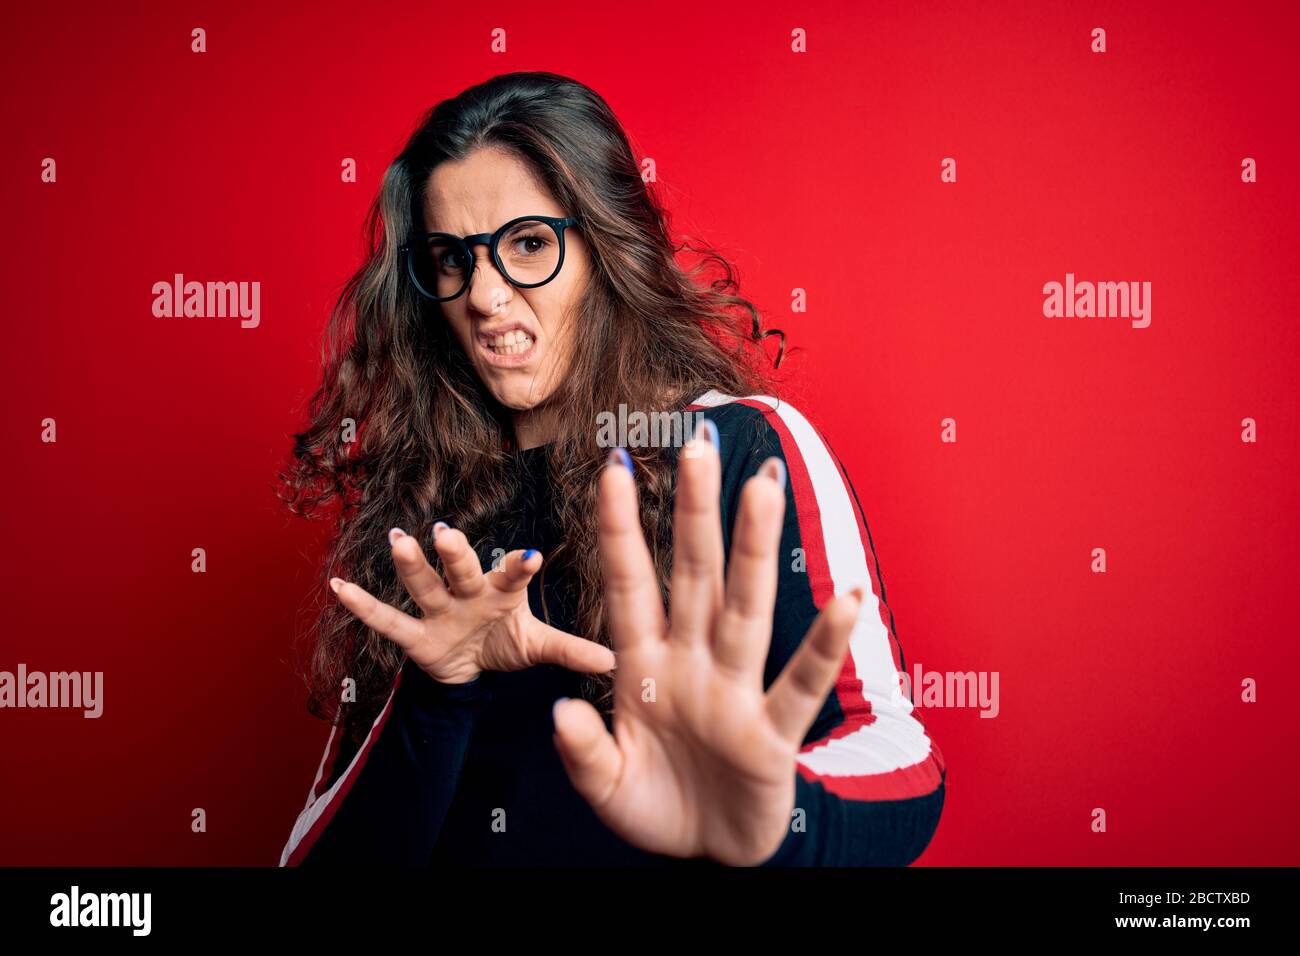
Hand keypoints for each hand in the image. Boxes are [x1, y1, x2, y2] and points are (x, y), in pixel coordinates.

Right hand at [328, 523, 615, 683]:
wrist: (470, 667)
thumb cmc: (506, 641)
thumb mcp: (537, 646)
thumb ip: (570, 649)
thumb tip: (617, 660)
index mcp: (502, 592)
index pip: (512, 574)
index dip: (520, 566)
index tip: (532, 555)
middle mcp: (468, 592)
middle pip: (461, 569)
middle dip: (456, 553)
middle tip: (447, 532)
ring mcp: (438, 611)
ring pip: (423, 585)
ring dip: (411, 566)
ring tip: (398, 540)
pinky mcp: (416, 636)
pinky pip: (388, 622)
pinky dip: (364, 606)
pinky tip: (340, 587)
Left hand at [550, 434, 864, 865]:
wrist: (708, 856)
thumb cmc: (656, 806)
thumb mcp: (605, 786)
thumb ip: (583, 752)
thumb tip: (560, 713)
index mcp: (646, 669)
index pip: (629, 587)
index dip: (620, 530)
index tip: (612, 467)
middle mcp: (693, 666)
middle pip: (695, 577)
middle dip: (694, 513)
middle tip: (699, 444)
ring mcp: (735, 695)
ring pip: (747, 610)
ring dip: (754, 551)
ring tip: (763, 487)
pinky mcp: (772, 738)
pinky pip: (800, 685)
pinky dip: (823, 645)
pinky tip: (846, 598)